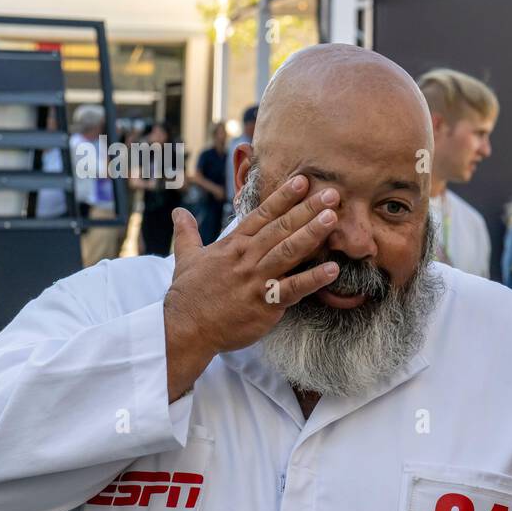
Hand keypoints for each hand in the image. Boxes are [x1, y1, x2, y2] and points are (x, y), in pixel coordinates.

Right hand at [162, 175, 341, 397]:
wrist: (185, 329)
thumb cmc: (188, 294)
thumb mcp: (186, 257)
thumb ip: (188, 233)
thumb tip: (178, 212)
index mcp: (233, 245)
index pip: (262, 215)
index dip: (283, 197)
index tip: (302, 181)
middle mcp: (247, 257)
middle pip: (281, 228)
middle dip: (307, 209)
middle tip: (332, 194)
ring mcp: (257, 279)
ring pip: (289, 251)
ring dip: (312, 234)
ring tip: (333, 219)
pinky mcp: (265, 303)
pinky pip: (293, 289)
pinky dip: (314, 279)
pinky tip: (333, 269)